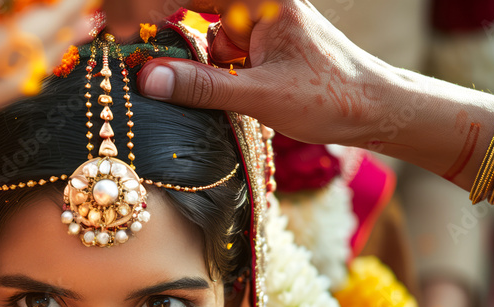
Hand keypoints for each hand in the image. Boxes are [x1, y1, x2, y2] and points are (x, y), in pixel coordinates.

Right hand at [137, 0, 391, 145]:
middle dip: (157, 27)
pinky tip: (210, 89)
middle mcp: (255, 0)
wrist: (376, 109)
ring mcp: (255, 21)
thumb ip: (202, 86)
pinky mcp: (256, 43)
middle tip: (121, 48)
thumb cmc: (332, 96)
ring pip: (200, 33)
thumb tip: (147, 80)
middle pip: (188, 7)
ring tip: (190, 78)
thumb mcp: (261, 94)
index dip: (144, 10)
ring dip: (189, 59)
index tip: (117, 35)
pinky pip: (215, 51)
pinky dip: (206, 70)